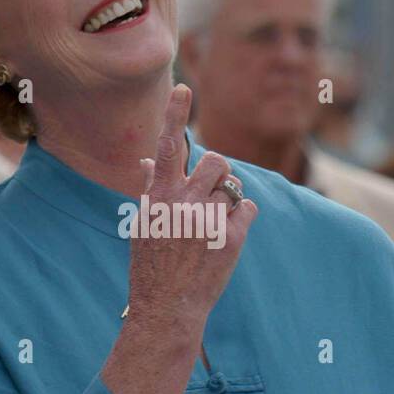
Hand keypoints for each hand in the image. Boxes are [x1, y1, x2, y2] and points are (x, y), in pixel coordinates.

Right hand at [101, 84, 257, 393]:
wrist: (166, 306)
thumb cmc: (152, 263)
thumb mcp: (145, 222)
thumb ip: (152, 188)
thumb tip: (149, 161)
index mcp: (158, 195)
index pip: (166, 144)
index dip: (174, 113)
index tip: (182, 86)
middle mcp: (183, 202)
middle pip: (216, 161)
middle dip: (218, 173)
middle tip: (210, 193)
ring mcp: (208, 219)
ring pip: (233, 185)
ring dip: (227, 197)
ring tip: (214, 219)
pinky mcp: (231, 238)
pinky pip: (248, 208)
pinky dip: (241, 218)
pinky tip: (224, 237)